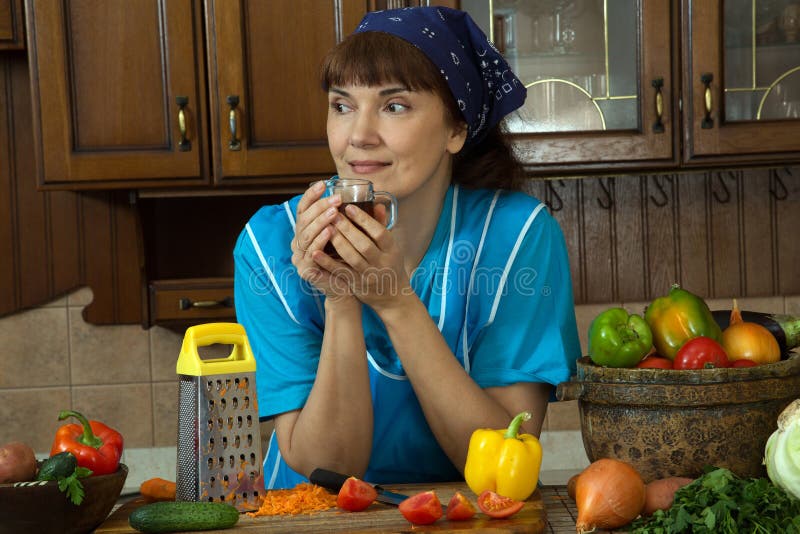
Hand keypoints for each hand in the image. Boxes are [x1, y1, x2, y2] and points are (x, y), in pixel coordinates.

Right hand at [291, 181, 352, 300]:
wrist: (347, 290)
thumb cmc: (351, 262)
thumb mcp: (355, 239)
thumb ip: (363, 223)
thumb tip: (378, 204)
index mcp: (307, 231)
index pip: (303, 208)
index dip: (311, 195)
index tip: (323, 183)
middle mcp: (299, 242)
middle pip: (303, 219)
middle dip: (320, 207)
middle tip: (335, 199)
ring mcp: (300, 256)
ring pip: (306, 234)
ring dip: (320, 221)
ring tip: (334, 212)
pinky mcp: (305, 270)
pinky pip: (311, 253)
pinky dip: (320, 241)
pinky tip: (330, 232)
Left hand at [312, 203, 411, 309]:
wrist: (392, 296)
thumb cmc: (390, 264)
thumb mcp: (391, 246)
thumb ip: (382, 225)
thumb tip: (377, 203)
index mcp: (392, 249)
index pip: (379, 232)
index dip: (364, 220)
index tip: (349, 207)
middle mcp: (382, 262)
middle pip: (364, 244)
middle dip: (347, 229)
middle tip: (333, 214)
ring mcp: (368, 275)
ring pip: (352, 257)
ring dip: (337, 242)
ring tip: (325, 228)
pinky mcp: (356, 284)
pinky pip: (340, 272)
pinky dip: (327, 262)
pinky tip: (315, 252)